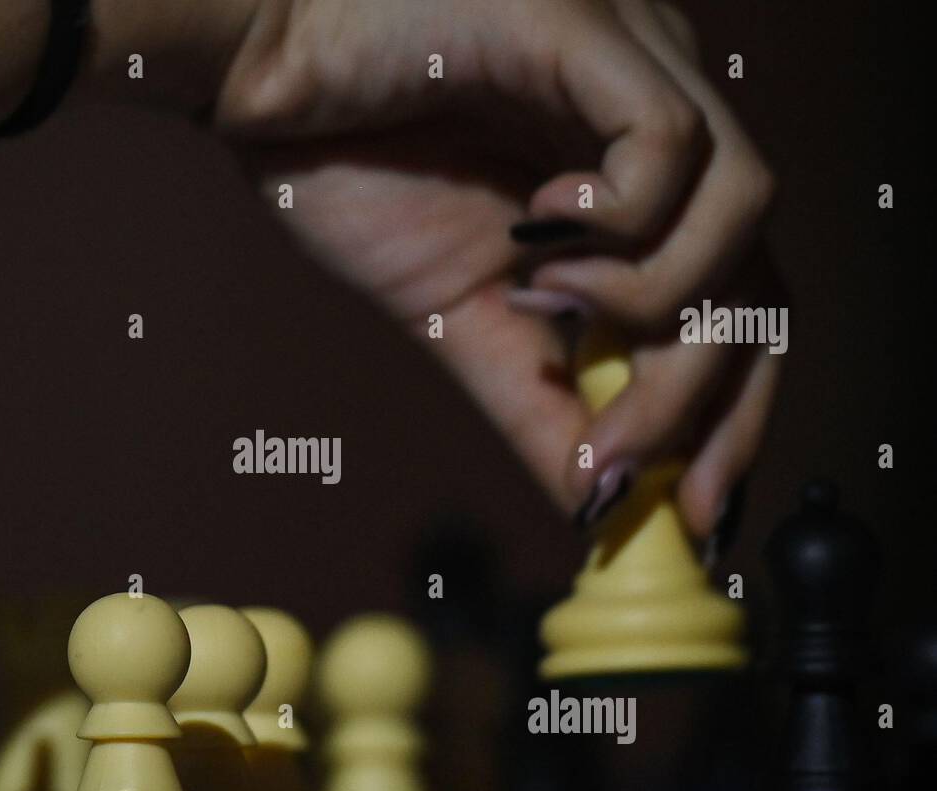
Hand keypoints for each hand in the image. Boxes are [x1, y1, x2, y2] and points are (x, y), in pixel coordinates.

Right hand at [207, 0, 777, 537]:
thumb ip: (538, 403)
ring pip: (743, 207)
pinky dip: (624, 215)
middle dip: (701, 394)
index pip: (742, 311)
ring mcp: (637, 64)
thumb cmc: (353, 168)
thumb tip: (595, 504)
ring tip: (551, 308)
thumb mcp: (461, 318)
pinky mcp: (587, 26)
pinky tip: (540, 224)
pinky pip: (670, 139)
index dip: (733, 416)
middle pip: (760, 275)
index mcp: (639, 196)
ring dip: (657, 304)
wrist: (260, 74)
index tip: (689, 511)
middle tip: (618, 463)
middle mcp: (662, 128)